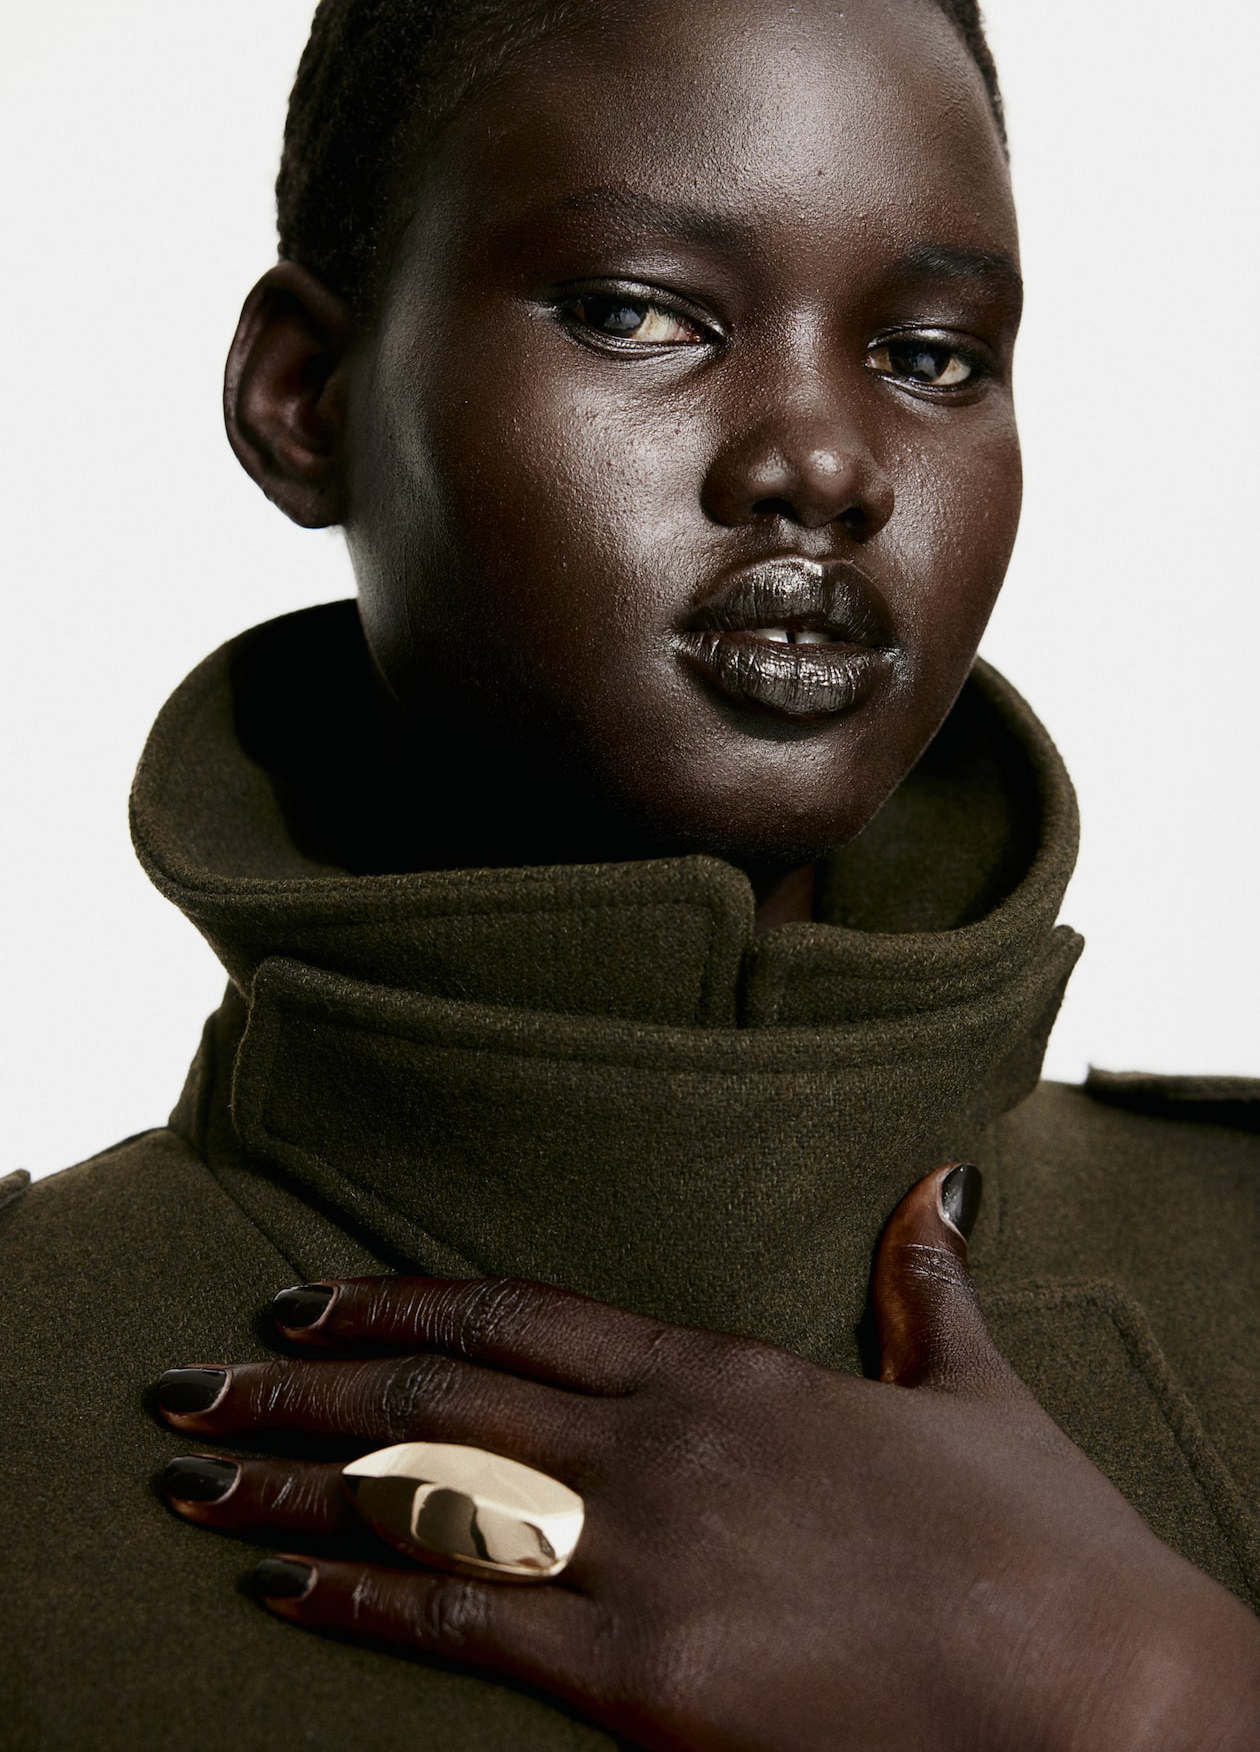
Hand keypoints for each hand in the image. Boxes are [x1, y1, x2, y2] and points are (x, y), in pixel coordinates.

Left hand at [157, 1167, 1259, 1750]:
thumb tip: (939, 1189)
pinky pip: (468, 1621)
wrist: (1101, 1684)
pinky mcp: (646, 1673)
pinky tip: (280, 1582)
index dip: (399, 1304)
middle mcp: (663, 1442)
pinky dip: (361, 1594)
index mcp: (724, 1372)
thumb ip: (922, 1283)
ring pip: (427, 1494)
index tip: (308, 1301)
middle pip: (441, 1393)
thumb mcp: (971, 1388)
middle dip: (300, 1385)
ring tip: (189, 1480)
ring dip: (292, 1485)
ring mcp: (647, 1550)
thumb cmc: (1040, 1542)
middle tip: (190, 1381)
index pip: (521, 1314)